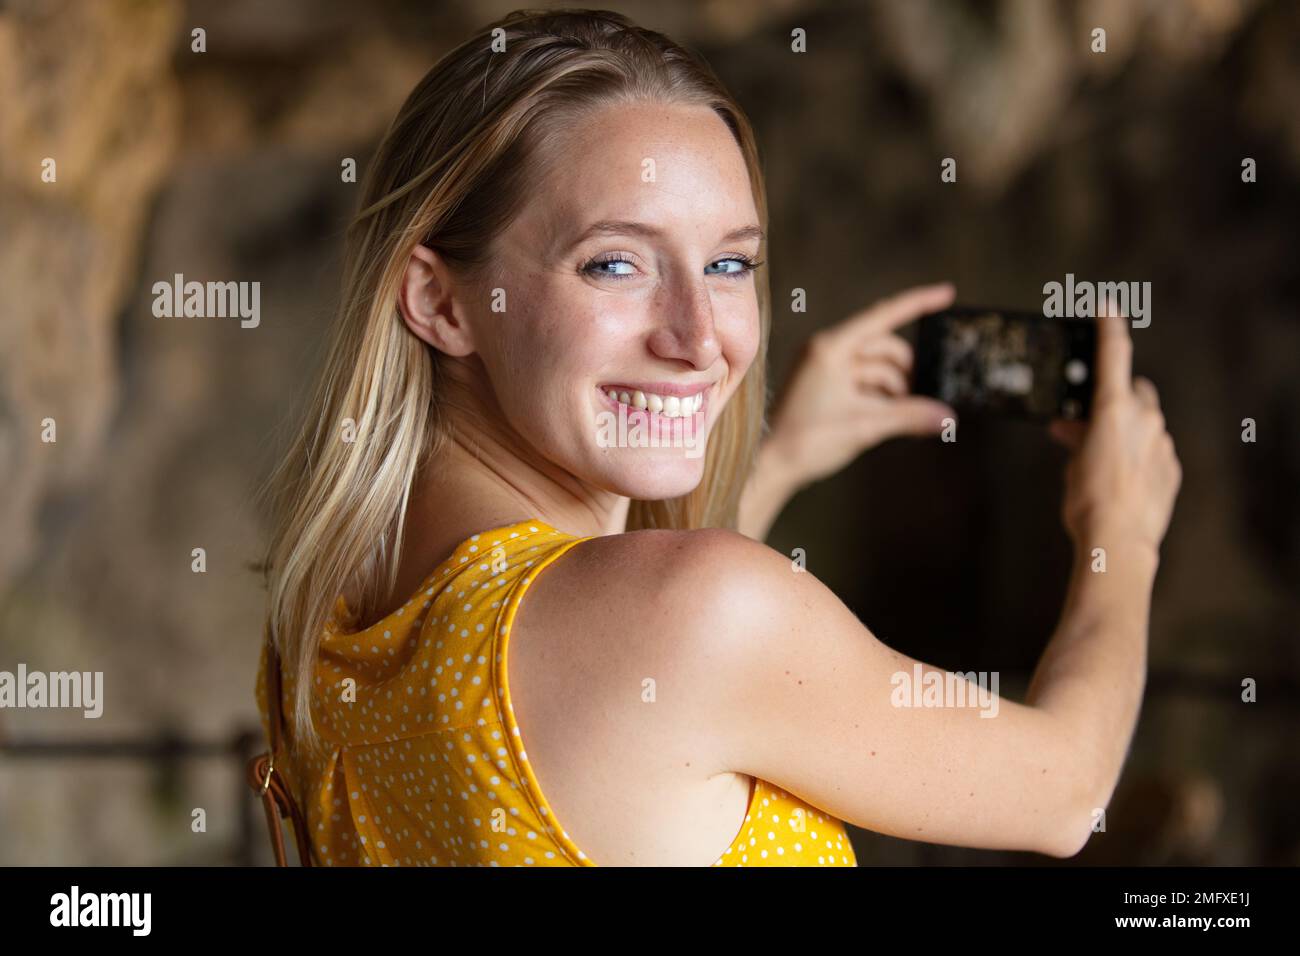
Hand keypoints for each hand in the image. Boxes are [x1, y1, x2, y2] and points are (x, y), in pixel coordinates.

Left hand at [764, 283, 957, 489]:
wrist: (771, 465)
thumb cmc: (807, 440)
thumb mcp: (866, 426)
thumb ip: (910, 417)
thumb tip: (948, 416)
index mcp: (831, 348)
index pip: (884, 315)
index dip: (918, 303)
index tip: (947, 293)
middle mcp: (827, 350)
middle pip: (884, 347)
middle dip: (906, 372)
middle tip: (923, 400)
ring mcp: (824, 367)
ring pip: (876, 367)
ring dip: (894, 389)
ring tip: (902, 416)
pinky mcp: (825, 385)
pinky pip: (863, 381)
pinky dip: (880, 397)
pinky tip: (889, 418)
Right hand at [1049, 313, 1181, 555]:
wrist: (1118, 541)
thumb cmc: (1087, 502)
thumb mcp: (1070, 463)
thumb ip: (1076, 439)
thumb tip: (1074, 431)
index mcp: (1114, 410)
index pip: (1114, 354)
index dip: (1109, 326)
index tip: (1108, 306)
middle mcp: (1145, 419)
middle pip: (1133, 393)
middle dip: (1113, 401)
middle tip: (1087, 422)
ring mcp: (1162, 443)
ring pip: (1144, 424)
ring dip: (1123, 434)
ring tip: (1098, 462)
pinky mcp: (1171, 468)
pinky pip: (1154, 451)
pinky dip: (1138, 457)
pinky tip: (1119, 480)